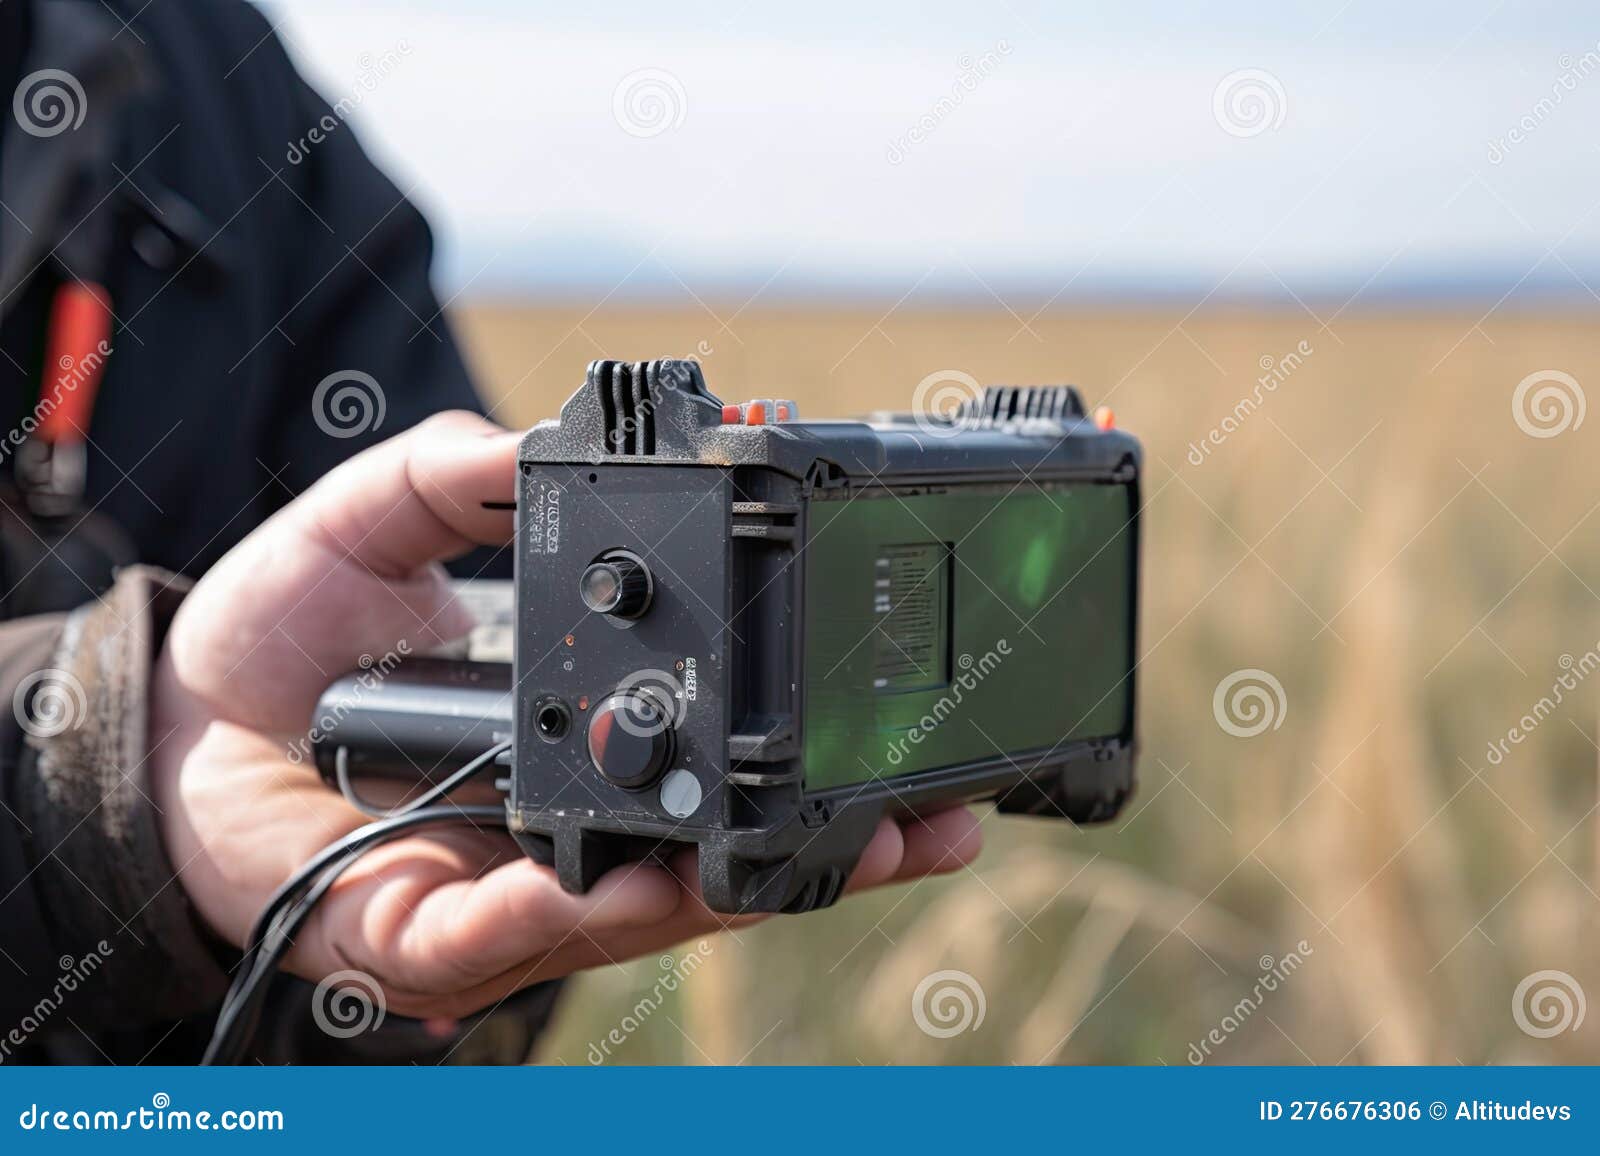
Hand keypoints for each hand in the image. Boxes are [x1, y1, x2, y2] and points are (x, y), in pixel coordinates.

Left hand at [150, 412, 981, 1018]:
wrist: (174, 722)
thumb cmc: (289, 630)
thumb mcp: (380, 520)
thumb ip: (460, 474)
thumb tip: (555, 438)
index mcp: (588, 734)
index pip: (719, 753)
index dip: (808, 744)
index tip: (894, 707)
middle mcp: (574, 825)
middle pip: (724, 853)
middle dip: (832, 845)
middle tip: (926, 819)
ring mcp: (512, 889)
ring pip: (648, 910)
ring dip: (738, 882)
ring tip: (830, 848)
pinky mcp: (430, 937)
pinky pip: (512, 936)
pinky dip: (575, 910)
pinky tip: (628, 883)